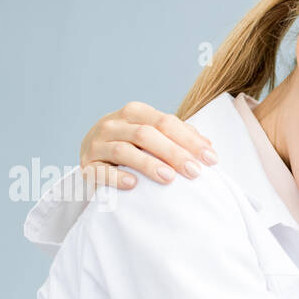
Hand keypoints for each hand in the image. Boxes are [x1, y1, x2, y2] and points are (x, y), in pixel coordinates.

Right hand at [77, 101, 218, 191]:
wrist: (94, 156)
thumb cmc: (133, 146)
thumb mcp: (154, 136)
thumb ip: (179, 136)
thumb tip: (208, 145)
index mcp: (134, 112)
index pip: (165, 122)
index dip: (189, 140)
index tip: (211, 159)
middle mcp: (113, 124)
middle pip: (146, 134)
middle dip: (174, 153)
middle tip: (194, 172)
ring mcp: (97, 144)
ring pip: (123, 150)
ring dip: (148, 164)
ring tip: (169, 178)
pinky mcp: (87, 166)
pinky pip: (100, 171)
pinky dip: (116, 177)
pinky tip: (133, 185)